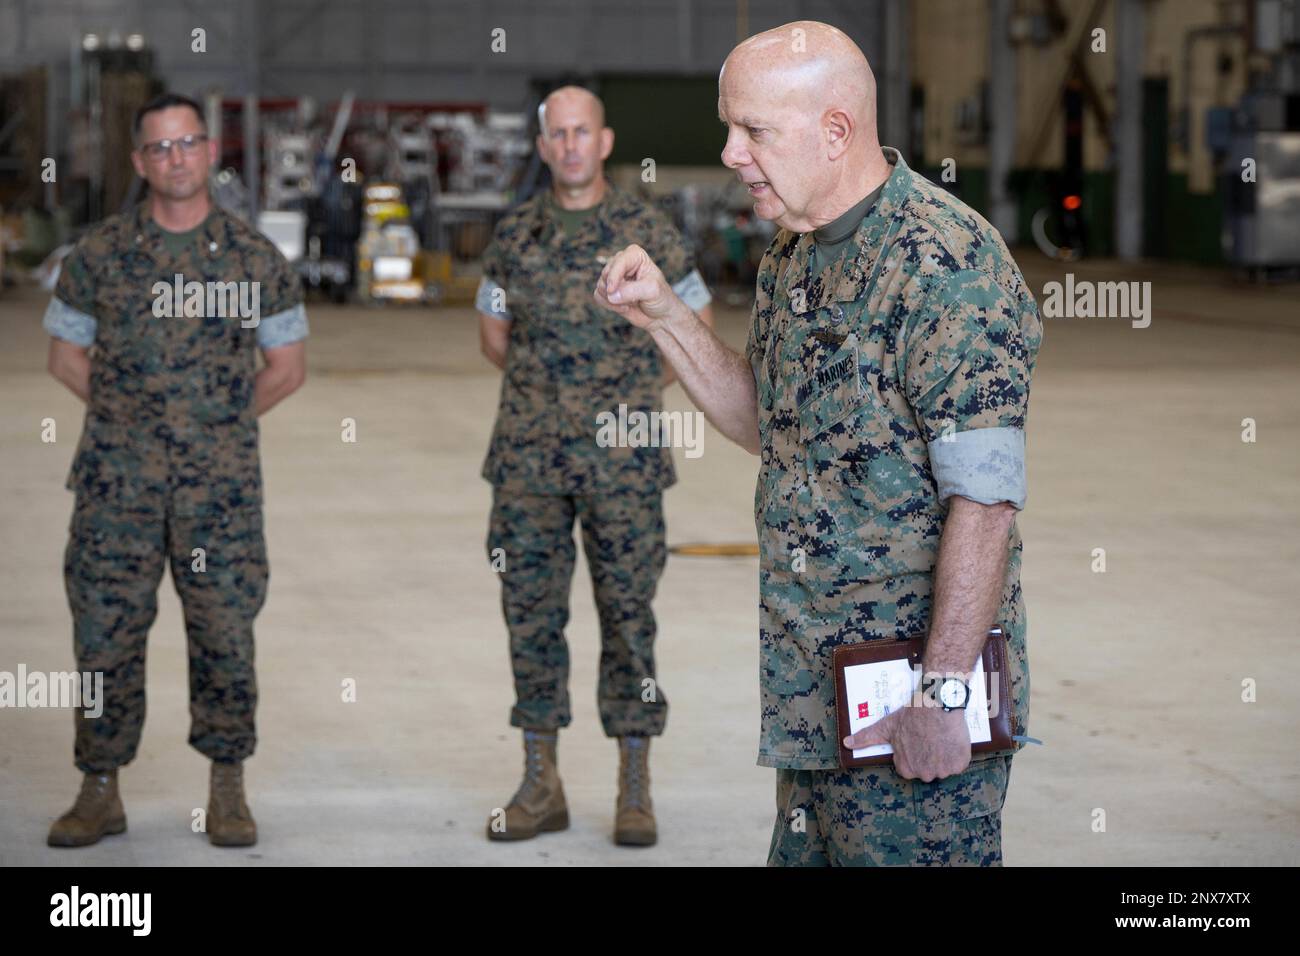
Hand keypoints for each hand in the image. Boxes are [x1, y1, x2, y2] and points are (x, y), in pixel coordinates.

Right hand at [594, 244, 680, 331]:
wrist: (661, 316)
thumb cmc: (661, 298)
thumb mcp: (652, 291)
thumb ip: (632, 291)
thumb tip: (611, 295)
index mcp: (635, 256)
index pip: (618, 261)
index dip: (613, 276)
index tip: (612, 290)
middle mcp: (622, 264)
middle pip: (606, 273)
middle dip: (614, 289)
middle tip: (629, 300)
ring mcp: (615, 278)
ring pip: (601, 285)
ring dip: (612, 299)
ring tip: (629, 304)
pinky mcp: (609, 291)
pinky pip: (598, 296)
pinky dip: (608, 305)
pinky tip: (624, 308)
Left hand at [842, 703, 971, 781]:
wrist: (937, 703)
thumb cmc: (911, 715)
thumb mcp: (887, 726)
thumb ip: (867, 738)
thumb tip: (847, 743)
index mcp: (906, 768)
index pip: (910, 767)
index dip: (914, 753)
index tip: (916, 740)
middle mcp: (925, 774)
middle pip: (928, 769)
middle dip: (929, 756)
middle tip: (929, 737)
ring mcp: (944, 770)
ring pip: (944, 767)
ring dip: (944, 756)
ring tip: (940, 737)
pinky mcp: (960, 764)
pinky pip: (959, 763)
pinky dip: (958, 753)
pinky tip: (951, 739)